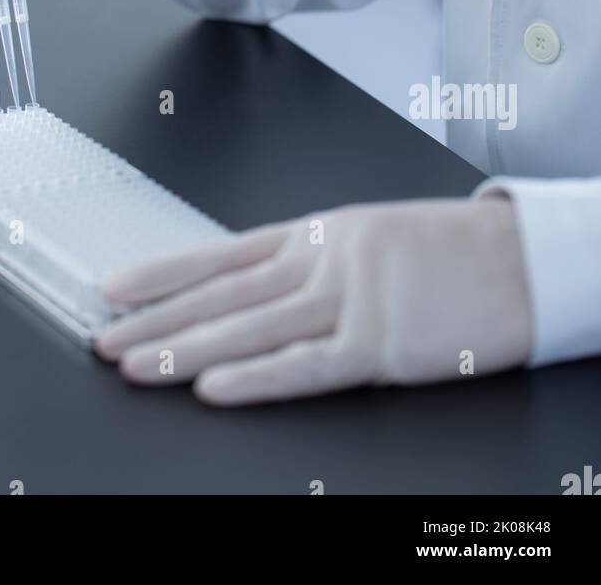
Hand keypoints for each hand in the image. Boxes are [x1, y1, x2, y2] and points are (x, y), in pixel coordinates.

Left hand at [96, 197, 531, 405]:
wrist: (514, 259)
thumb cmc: (444, 248)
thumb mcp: (366, 235)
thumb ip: (309, 260)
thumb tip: (245, 285)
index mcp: (317, 232)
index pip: (222, 254)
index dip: (165, 273)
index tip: (115, 289)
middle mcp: (322, 261)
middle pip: (223, 295)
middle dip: (159, 319)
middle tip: (105, 340)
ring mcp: (349, 300)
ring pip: (251, 329)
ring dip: (187, 350)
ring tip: (138, 366)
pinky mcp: (379, 343)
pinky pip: (306, 366)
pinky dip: (257, 378)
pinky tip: (213, 388)